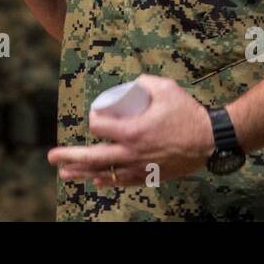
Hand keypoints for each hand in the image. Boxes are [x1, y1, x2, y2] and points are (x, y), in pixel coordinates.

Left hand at [47, 75, 215, 186]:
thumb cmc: (188, 113)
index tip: (96, 115)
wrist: (211, 140)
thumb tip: (131, 84)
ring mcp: (140, 167)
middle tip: (52, 156)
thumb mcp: (165, 88)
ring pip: (106, 173)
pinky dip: (108, 181)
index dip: (93, 119)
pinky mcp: (150, 176)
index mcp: (132, 131)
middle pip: (94, 158)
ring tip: (65, 174)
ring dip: (84, 173)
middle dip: (70, 157)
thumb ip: (144, 82)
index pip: (98, 127)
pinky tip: (97, 181)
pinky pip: (124, 181)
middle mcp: (132, 153)